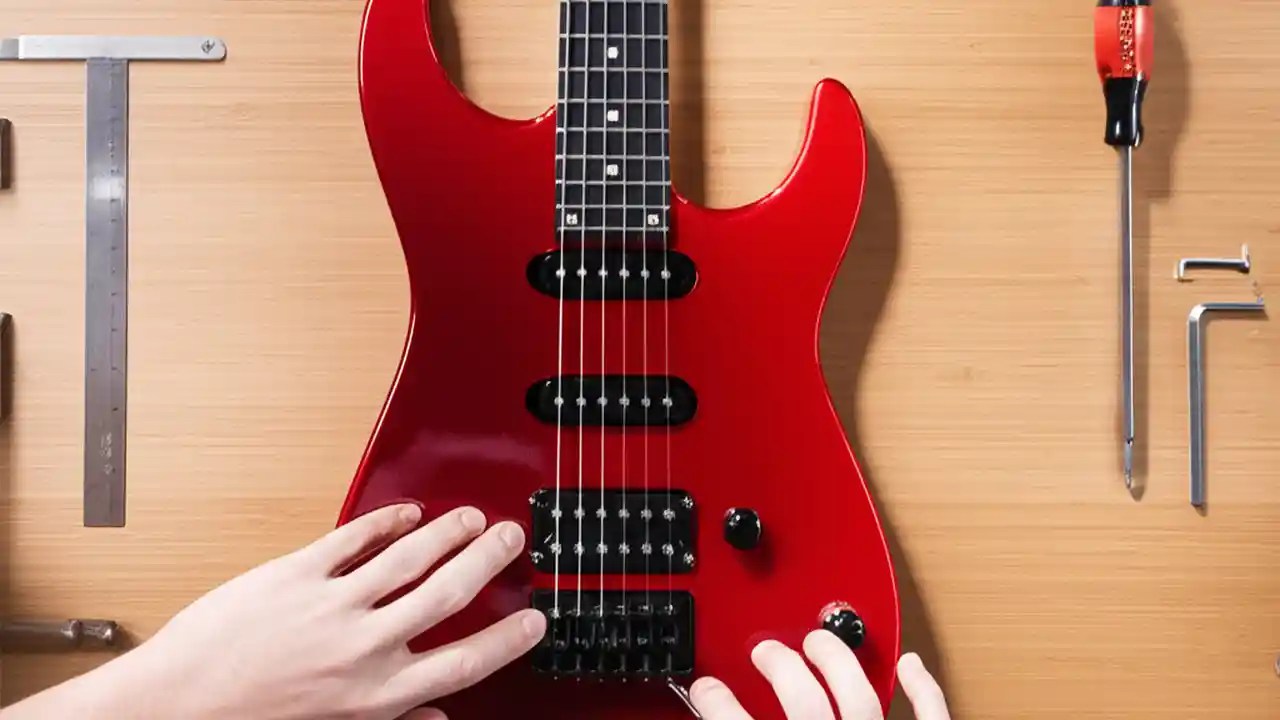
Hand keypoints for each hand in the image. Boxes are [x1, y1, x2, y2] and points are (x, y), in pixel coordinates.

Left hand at [1, 503, 545, 719]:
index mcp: (375, 695)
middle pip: (446, 594)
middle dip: (486, 561)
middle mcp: (361, 648)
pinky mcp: (294, 574)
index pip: (462, 662)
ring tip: (468, 516)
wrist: (174, 708)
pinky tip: (406, 514)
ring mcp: (330, 606)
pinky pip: (352, 540)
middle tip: (509, 537)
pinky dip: (385, 522)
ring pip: (407, 558)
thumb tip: (437, 717)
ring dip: (446, 533)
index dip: (506, 639)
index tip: (533, 619)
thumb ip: (393, 719)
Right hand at [690, 633, 950, 719]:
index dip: (718, 701)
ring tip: (819, 642)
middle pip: (805, 700)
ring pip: (860, 697)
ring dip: (838, 662)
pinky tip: (912, 664)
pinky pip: (931, 717)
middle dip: (780, 665)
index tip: (706, 686)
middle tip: (767, 651)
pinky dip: (924, 689)